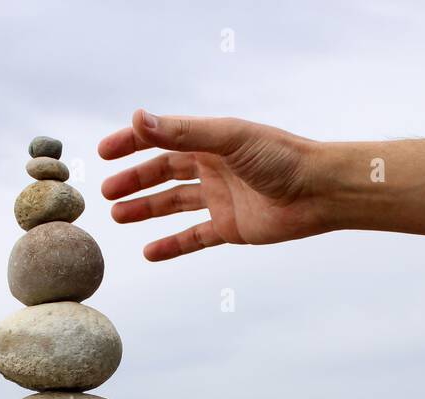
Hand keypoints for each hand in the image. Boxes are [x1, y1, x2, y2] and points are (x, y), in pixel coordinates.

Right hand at [98, 109, 324, 260]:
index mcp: (211, 141)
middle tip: (105, 193)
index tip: (103, 153)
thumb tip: (138, 119)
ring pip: (174, 204)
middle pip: (164, 172)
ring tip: (118, 216)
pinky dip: (172, 245)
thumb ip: (182, 132)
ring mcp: (221, 198)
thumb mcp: (228, 139)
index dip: (132, 144)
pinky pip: (194, 238)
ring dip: (146, 209)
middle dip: (134, 181)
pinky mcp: (230, 227)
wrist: (320, 193)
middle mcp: (213, 167)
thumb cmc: (281, 157)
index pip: (162, 138)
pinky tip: (149, 252)